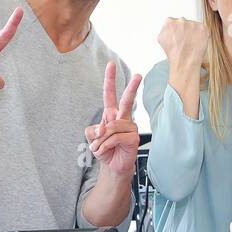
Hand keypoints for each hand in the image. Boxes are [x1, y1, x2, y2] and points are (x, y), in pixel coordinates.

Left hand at [85, 61, 142, 177]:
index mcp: (111, 114)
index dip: (110, 80)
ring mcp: (130, 128)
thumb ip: (93, 130)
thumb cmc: (104, 149)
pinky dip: (106, 145)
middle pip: (127, 100)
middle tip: (139, 75)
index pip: (110, 94)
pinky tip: (107, 150)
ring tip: (101, 148)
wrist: (112, 166)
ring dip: (101, 141)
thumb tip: (103, 127)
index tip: (111, 65)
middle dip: (132, 88)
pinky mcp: (133, 138)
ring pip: (111, 127)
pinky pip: (115, 137)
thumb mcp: (92, 138)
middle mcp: (122, 118)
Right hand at [157, 17, 208, 67]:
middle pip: (184, 23)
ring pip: (193, 26)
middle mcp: (181, 20)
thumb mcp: (161, 38)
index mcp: (169, 22)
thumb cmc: (173, 53)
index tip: (178, 36)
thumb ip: (165, 29)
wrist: (184, 61)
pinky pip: (202, 29)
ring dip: (193, 32)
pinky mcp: (202, 27)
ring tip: (191, 44)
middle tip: (185, 41)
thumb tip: (169, 28)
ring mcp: (192, 23)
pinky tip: (197, 43)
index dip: (176, 30)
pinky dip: (201, 35)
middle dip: (185, 30)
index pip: (173, 22)